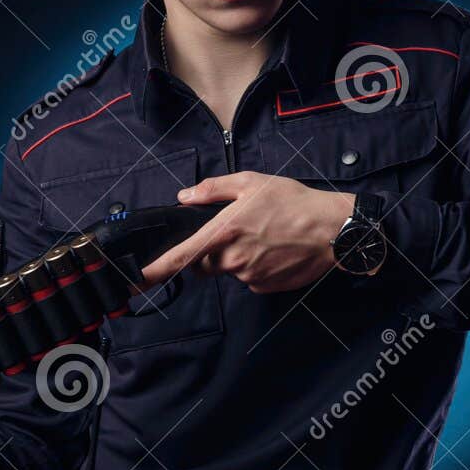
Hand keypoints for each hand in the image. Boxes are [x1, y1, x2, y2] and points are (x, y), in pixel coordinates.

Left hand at [140, 172, 354, 293]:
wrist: (332, 230)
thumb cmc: (293, 202)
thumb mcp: (251, 182)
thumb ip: (213, 189)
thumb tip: (185, 196)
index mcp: (223, 232)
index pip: (181, 257)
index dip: (155, 270)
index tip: (136, 279)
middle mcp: (232, 259)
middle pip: (205, 263)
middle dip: (212, 250)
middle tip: (239, 230)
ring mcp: (248, 276)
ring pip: (228, 269)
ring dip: (237, 256)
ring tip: (264, 236)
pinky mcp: (264, 287)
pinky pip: (249, 278)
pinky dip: (256, 266)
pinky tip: (274, 250)